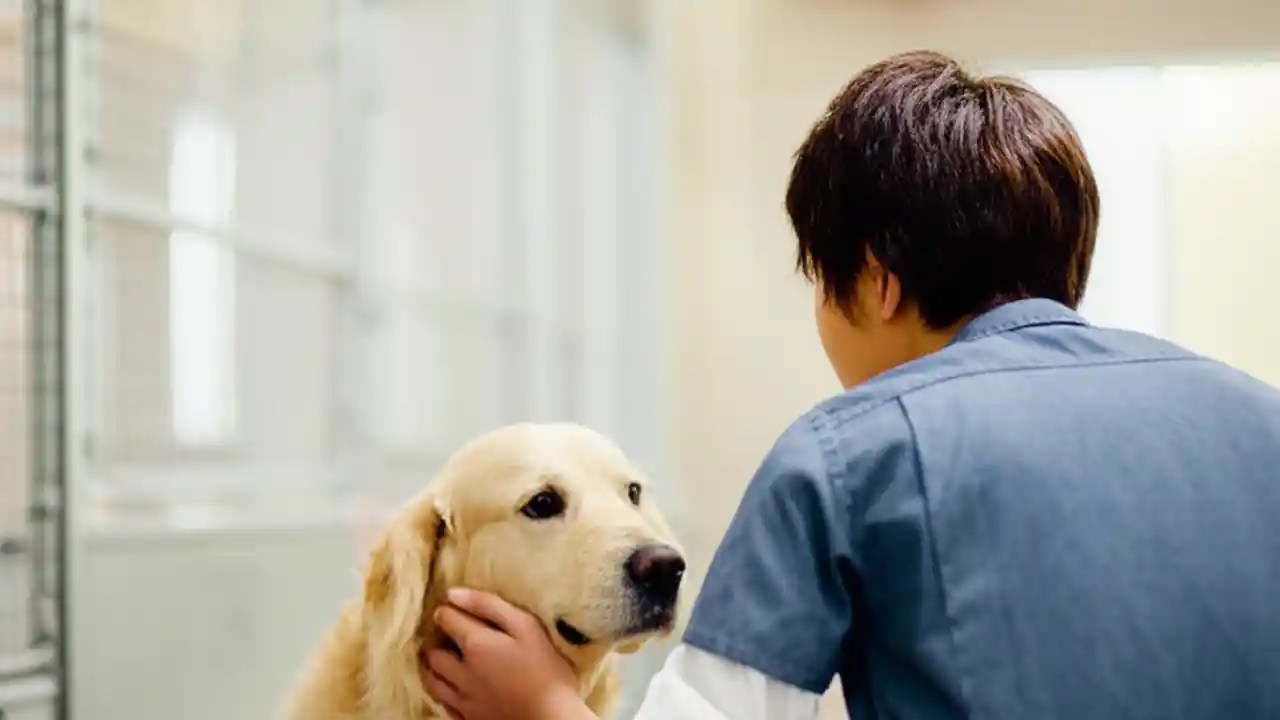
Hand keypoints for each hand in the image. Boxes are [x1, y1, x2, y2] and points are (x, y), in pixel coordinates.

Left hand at [423, 589, 593, 719]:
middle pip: (433, 653)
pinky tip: (455, 689)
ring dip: (433, 668)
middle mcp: (461, 672)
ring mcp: (463, 699)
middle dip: (436, 641)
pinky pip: (443, 705)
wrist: (552, 718)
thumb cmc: (546, 669)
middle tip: (448, 636)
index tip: (456, 609)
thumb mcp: (526, 626)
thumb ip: (489, 605)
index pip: (446, 619)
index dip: (448, 610)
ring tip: (444, 662)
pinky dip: (443, 694)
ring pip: (432, 682)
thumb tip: (453, 594)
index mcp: (475, 644)